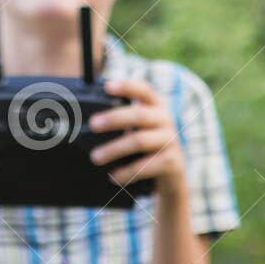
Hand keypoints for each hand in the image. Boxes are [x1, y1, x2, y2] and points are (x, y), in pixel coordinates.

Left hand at [88, 78, 187, 198]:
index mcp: (156, 106)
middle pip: (139, 115)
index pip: (144, 90)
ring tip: (95, 157)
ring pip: (139, 141)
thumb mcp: (140, 129)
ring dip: (114, 149)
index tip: (107, 86)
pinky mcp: (173, 162)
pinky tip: (113, 176)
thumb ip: (124, 121)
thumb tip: (90, 122)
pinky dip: (127, 172)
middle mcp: (166, 119)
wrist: (173, 176)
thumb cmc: (148, 146)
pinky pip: (146, 166)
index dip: (127, 87)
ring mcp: (171, 140)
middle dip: (113, 119)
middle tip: (92, 125)